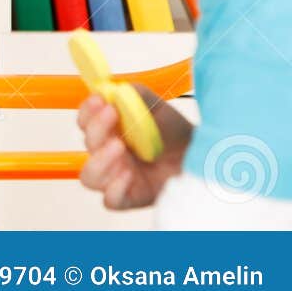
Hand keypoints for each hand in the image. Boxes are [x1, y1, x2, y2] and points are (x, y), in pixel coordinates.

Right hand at [77, 85, 192, 209]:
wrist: (205, 160)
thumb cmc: (178, 136)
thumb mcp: (159, 108)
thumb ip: (137, 95)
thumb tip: (116, 89)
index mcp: (111, 130)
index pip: (86, 120)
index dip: (88, 110)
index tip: (100, 100)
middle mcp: (109, 154)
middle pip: (87, 144)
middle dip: (97, 128)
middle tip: (112, 115)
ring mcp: (118, 177)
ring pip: (89, 176)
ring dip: (99, 160)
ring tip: (119, 147)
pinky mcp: (130, 198)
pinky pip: (110, 200)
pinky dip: (114, 189)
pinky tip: (128, 175)